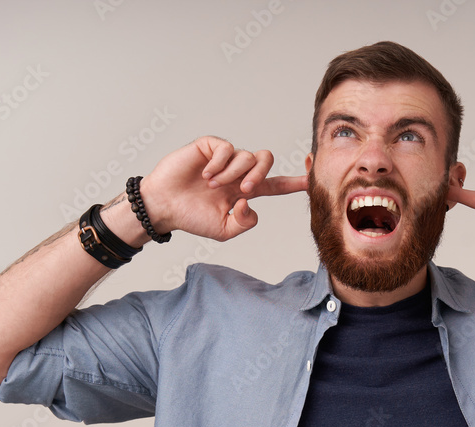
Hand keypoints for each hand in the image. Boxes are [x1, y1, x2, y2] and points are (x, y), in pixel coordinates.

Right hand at [140, 136, 306, 240]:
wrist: (163, 206)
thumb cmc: (191, 217)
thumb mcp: (223, 230)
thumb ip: (245, 222)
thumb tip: (250, 203)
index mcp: (245, 191)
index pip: (275, 185)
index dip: (293, 182)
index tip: (311, 179)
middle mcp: (238, 172)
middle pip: (266, 160)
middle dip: (261, 174)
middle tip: (245, 189)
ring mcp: (224, 158)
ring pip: (247, 156)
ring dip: (233, 174)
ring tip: (213, 186)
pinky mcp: (209, 147)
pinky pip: (226, 149)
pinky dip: (219, 164)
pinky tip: (206, 175)